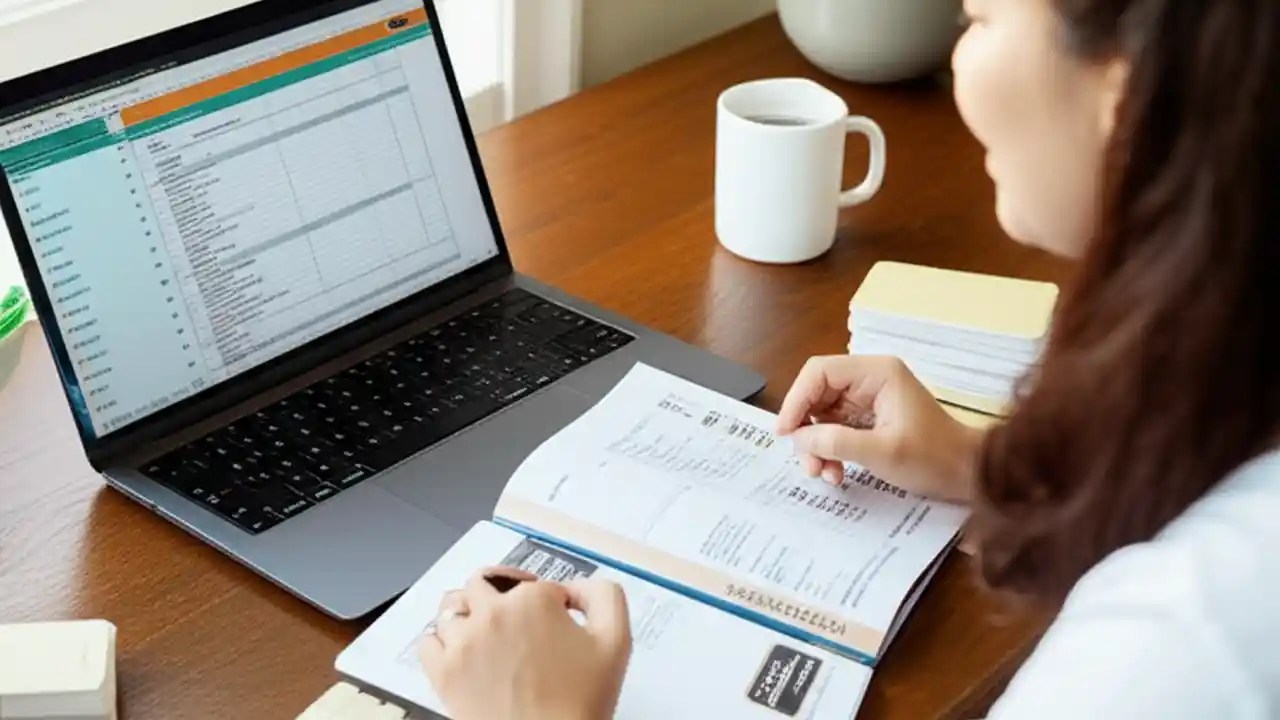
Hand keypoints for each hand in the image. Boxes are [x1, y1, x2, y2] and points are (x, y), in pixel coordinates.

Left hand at [420, 568, 631, 719]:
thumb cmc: (579, 703)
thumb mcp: (616, 641)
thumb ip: (605, 596)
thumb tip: (577, 588)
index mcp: (533, 600)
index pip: (536, 583)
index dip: (548, 602)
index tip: (556, 622)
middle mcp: (493, 614)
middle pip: (484, 583)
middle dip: (501, 595)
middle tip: (516, 618)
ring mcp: (464, 642)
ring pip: (452, 607)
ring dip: (469, 614)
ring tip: (486, 633)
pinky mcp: (443, 671)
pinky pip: (428, 641)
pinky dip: (442, 642)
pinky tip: (461, 652)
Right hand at [776, 355, 982, 502]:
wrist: (968, 474)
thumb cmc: (934, 458)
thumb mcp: (882, 452)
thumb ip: (836, 442)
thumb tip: (798, 438)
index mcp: (877, 372)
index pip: (819, 372)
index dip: (796, 400)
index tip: (786, 432)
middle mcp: (870, 379)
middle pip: (817, 393)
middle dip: (807, 429)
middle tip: (806, 462)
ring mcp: (869, 398)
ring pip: (822, 415)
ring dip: (817, 445)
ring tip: (823, 473)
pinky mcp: (869, 419)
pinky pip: (835, 429)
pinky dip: (830, 451)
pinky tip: (836, 472)